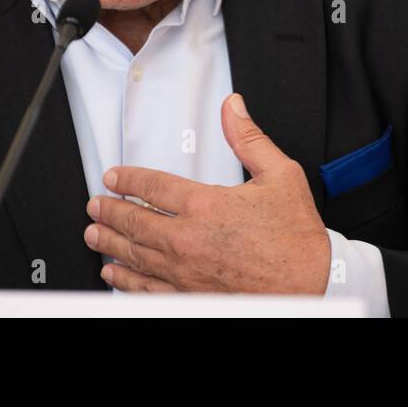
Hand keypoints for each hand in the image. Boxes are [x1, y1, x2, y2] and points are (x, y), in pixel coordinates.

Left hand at [83, 92, 331, 294]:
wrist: (313, 285)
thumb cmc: (298, 238)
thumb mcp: (280, 175)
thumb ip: (249, 139)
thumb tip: (232, 109)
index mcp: (206, 205)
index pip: (152, 186)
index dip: (128, 179)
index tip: (114, 177)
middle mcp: (188, 239)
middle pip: (134, 221)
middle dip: (110, 210)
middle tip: (96, 205)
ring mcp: (185, 273)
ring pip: (135, 255)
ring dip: (110, 242)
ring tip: (94, 234)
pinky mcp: (190, 298)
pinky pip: (147, 290)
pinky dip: (126, 282)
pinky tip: (115, 275)